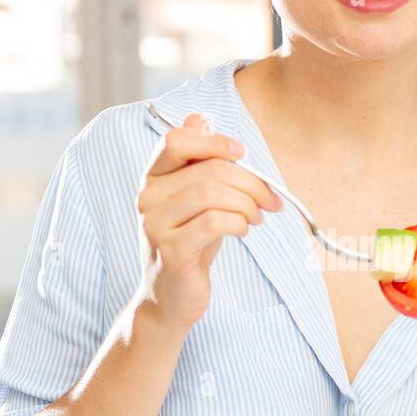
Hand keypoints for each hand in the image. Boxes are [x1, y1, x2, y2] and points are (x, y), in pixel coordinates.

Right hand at [136, 113, 282, 329]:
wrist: (171, 297)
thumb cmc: (190, 244)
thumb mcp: (197, 199)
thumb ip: (198, 162)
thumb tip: (199, 118)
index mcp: (153, 178)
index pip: (177, 141)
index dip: (215, 142)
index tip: (243, 155)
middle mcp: (147, 197)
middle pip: (208, 170)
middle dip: (250, 182)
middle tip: (269, 200)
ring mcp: (155, 224)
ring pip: (212, 194)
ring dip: (247, 203)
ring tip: (256, 217)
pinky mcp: (171, 250)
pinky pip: (213, 222)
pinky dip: (238, 223)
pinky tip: (243, 230)